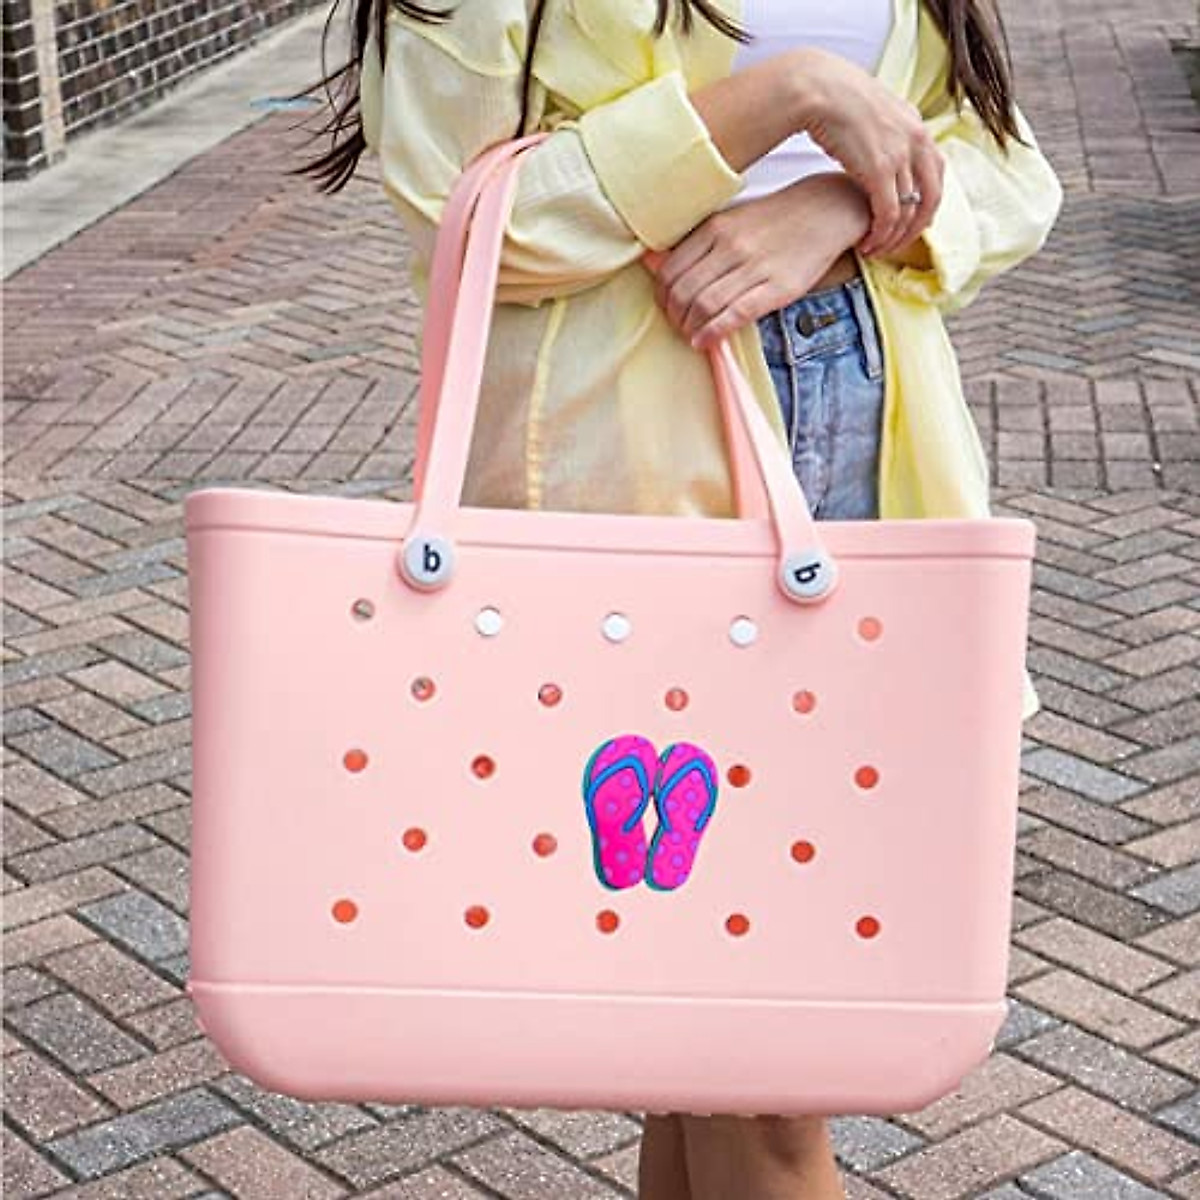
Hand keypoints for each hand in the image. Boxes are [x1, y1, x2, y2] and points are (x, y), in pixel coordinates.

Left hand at [645, 173, 870, 349]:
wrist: (825, 210)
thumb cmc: (774, 219)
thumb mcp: (733, 219)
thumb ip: (703, 243)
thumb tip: (667, 271)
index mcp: (715, 228)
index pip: (670, 270)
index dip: (661, 296)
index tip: (666, 307)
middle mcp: (731, 246)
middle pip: (683, 291)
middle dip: (673, 316)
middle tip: (677, 325)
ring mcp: (754, 267)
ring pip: (704, 305)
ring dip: (689, 327)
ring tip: (690, 335)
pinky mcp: (777, 288)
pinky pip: (735, 315)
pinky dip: (713, 332)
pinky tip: (704, 341)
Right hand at [791, 47, 943, 255]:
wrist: (819, 88)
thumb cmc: (834, 98)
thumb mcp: (872, 111)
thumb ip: (883, 133)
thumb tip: (875, 147)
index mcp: (916, 126)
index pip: (936, 174)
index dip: (926, 204)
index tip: (910, 222)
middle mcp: (916, 140)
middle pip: (931, 197)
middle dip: (915, 229)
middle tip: (897, 246)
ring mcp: (900, 155)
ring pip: (909, 211)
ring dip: (894, 237)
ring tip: (877, 249)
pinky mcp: (880, 170)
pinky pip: (888, 214)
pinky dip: (880, 234)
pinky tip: (867, 243)